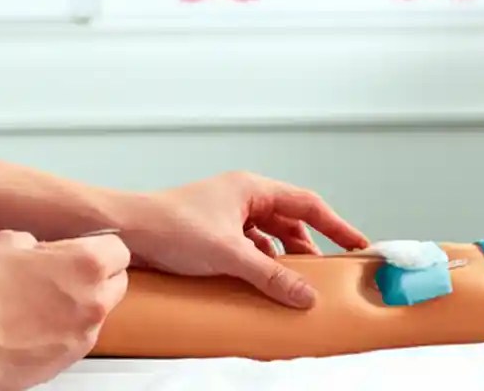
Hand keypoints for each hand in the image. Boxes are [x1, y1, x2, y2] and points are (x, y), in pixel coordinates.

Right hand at [0, 230, 129, 389]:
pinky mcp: (57, 366)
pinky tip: (24, 323)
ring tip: (38, 295)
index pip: (115, 246)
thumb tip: (22, 242)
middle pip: (114, 280)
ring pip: (95, 311)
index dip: (95, 241)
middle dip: (91, 270)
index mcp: (78, 265)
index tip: (82, 240)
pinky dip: (57, 328)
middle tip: (61, 265)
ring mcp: (76, 337)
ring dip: (75, 300)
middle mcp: (87, 302)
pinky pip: (70, 338)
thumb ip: (18, 239)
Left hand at [121, 171, 369, 308]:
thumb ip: (271, 275)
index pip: (307, 204)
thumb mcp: (229, 254)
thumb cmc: (169, 226)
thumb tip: (307, 295)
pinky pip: (248, 249)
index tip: (358, 245)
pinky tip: (265, 286)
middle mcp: (241, 197)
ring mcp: (226, 215)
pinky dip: (261, 266)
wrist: (125, 231)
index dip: (336, 226)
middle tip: (330, 276)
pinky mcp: (212, 234)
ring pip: (268, 238)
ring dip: (284, 260)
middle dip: (310, 249)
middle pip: (290, 223)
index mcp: (251, 188)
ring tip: (299, 286)